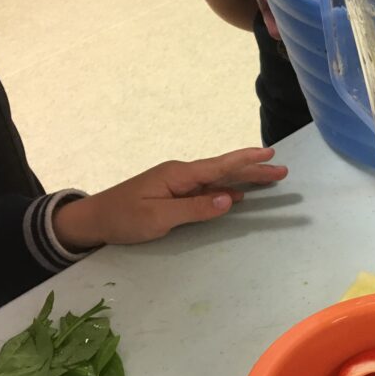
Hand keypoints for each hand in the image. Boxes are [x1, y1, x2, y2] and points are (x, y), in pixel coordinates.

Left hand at [53, 147, 288, 248]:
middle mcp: (182, 175)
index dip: (247, 161)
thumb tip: (230, 199)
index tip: (270, 155)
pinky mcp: (174, 195)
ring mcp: (177, 184)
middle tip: (282, 170)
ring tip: (269, 179)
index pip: (220, 166)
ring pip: (218, 180)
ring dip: (243, 180)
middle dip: (253, 170)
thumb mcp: (158, 217)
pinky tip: (239, 195)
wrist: (93, 220)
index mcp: (179, 175)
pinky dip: (227, 191)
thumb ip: (194, 209)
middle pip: (224, 170)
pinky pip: (207, 190)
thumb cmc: (123, 218)